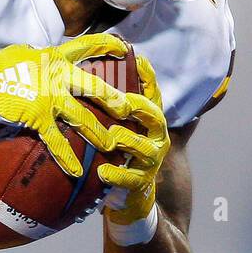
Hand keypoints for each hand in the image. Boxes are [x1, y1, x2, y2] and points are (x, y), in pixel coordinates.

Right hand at [0, 33, 128, 176]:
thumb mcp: (23, 54)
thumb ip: (41, 57)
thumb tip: (44, 55)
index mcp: (55, 58)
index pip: (87, 47)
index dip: (108, 46)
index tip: (125, 48)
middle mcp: (58, 77)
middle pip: (94, 87)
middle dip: (114, 99)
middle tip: (130, 109)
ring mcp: (50, 98)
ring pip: (82, 118)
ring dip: (98, 133)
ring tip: (111, 145)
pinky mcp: (39, 118)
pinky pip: (56, 141)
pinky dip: (67, 158)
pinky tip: (77, 170)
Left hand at [98, 54, 169, 224]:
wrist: (130, 196)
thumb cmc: (120, 153)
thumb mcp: (119, 125)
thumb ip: (113, 103)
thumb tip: (95, 68)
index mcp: (149, 120)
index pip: (152, 92)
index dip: (147, 76)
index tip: (136, 56)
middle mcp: (156, 137)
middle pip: (155, 115)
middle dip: (139, 106)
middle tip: (122, 102)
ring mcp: (151, 160)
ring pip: (144, 146)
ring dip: (128, 140)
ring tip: (112, 137)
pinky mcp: (140, 183)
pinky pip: (131, 178)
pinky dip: (117, 174)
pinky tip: (103, 171)